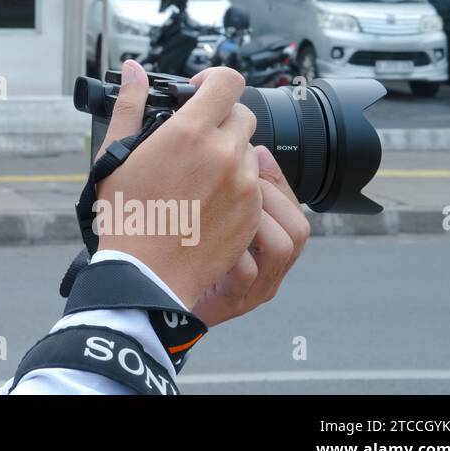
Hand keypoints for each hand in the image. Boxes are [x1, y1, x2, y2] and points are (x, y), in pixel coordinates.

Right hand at [93, 59, 262, 310]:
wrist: (148, 272)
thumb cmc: (126, 214)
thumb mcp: (115, 154)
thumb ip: (129, 105)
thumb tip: (134, 70)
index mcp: (190, 131)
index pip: (228, 81)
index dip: (215, 80)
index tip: (199, 92)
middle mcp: (225, 152)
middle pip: (241, 114)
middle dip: (220, 118)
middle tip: (194, 138)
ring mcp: (244, 183)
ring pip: (248, 150)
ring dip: (228, 153)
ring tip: (197, 176)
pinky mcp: (253, 212)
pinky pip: (253, 184)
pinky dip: (235, 184)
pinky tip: (206, 201)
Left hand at [188, 145, 310, 326]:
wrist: (151, 293)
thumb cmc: (177, 248)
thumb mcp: (207, 212)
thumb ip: (230, 182)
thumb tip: (255, 149)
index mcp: (265, 244)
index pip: (291, 206)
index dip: (274, 177)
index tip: (249, 154)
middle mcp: (268, 267)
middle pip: (298, 226)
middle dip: (265, 194)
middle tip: (232, 179)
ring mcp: (255, 287)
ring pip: (282, 246)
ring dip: (253, 219)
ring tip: (219, 206)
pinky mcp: (233, 300)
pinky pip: (247, 272)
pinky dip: (230, 250)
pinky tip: (203, 237)